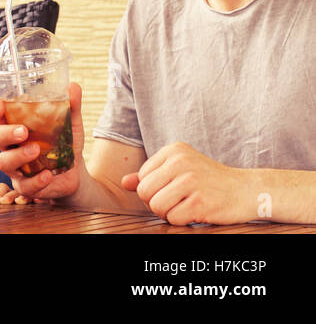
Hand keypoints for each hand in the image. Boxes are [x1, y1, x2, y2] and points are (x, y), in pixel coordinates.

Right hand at [0, 81, 84, 201]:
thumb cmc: (64, 143)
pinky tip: (48, 175)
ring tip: (36, 151)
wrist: (76, 174)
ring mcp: (16, 167)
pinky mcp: (26, 186)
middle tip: (23, 131)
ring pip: (4, 162)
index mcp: (15, 126)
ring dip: (18, 156)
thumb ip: (70, 107)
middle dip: (5, 133)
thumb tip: (73, 86)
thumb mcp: (70, 125)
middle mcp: (10, 146)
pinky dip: (36, 180)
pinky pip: (24, 186)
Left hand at [120, 142, 254, 224]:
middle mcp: (180, 162)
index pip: (142, 176)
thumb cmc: (210, 180)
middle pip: (145, 192)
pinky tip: (194, 213)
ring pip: (156, 206)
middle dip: (156, 203)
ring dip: (168, 214)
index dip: (153, 190)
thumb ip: (152, 175)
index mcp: (173, 151)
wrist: (248, 190)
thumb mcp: (180, 170)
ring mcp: (191, 182)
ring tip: (184, 208)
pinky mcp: (201, 202)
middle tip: (175, 204)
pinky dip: (181, 221)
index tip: (171, 192)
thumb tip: (124, 183)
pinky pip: (173, 219)